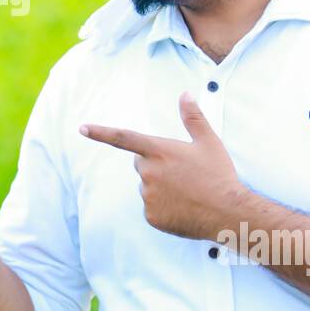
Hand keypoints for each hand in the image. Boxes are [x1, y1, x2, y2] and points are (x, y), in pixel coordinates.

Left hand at [79, 91, 244, 240]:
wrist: (227, 212)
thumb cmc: (219, 174)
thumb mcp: (209, 142)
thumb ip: (193, 117)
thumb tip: (185, 94)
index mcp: (158, 151)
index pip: (123, 137)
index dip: (100, 132)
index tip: (82, 128)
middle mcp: (148, 172)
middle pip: (140, 164)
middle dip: (154, 164)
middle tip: (181, 172)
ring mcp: (148, 196)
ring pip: (146, 187)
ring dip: (160, 187)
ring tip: (187, 191)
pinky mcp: (151, 216)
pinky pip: (152, 207)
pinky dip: (164, 207)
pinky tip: (183, 207)